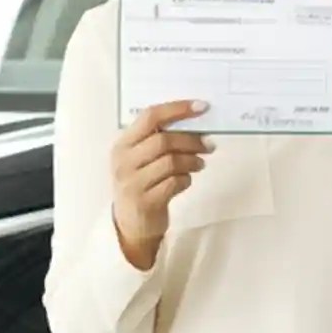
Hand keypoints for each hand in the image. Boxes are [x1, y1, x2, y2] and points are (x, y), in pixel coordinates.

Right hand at [110, 100, 213, 268]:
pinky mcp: (145, 202)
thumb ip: (159, 139)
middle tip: (209, 144)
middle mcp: (124, 161)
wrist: (130, 225)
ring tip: (200, 163)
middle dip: (191, 140)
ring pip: (171, 161)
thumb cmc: (142, 184)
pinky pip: (174, 183)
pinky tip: (187, 180)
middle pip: (163, 140)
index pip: (150, 116)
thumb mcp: (142, 159)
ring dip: (192, 160)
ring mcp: (132, 183)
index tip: (201, 107)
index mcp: (123, 144)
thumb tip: (196, 122)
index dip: (177, 109)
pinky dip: (186, 179)